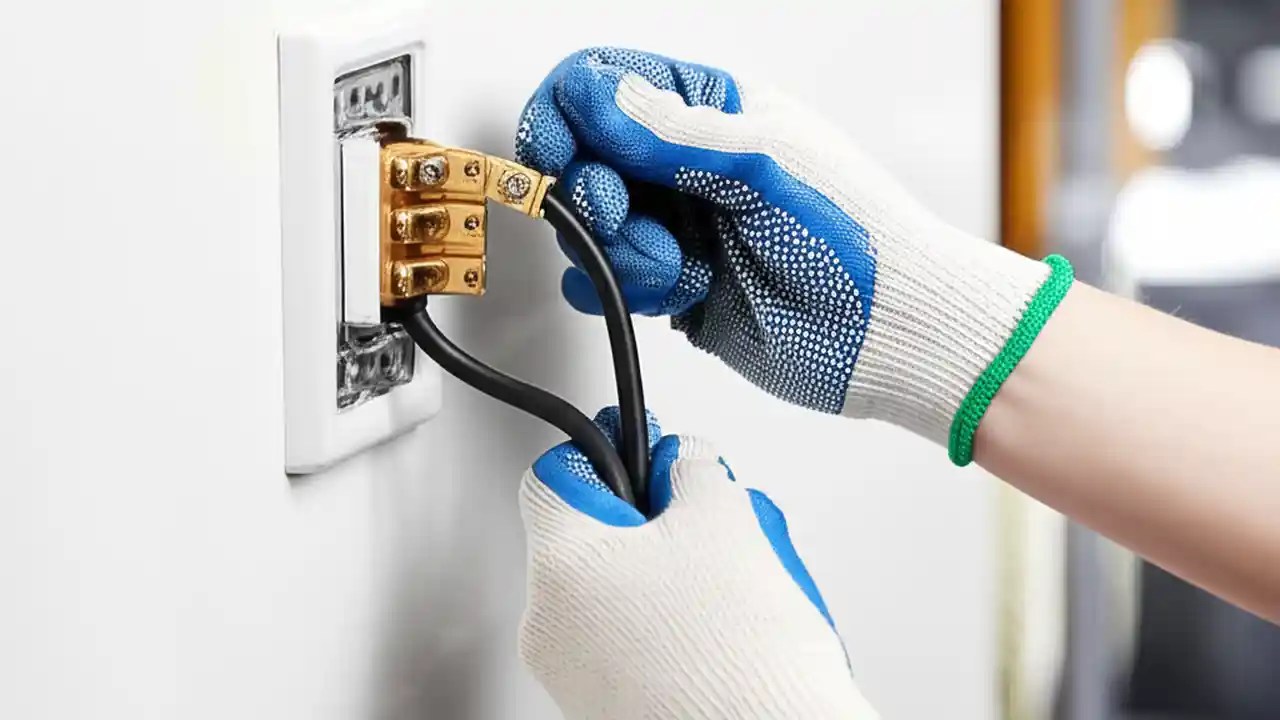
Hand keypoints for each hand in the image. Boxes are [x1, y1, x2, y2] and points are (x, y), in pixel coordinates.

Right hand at [516, 48, 1071, 461]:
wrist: (889, 331)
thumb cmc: (856, 235)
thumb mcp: (762, 164)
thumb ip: (672, 133)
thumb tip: (597, 94)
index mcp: (713, 112)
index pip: (609, 86)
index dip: (570, 112)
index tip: (562, 149)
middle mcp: (688, 166)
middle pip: (586, 159)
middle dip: (593, 192)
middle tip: (621, 213)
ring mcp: (680, 227)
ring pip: (593, 226)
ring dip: (616, 249)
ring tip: (673, 265)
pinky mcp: (675, 285)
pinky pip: (610, 280)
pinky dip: (624, 288)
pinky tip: (673, 291)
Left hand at [518, 407, 879, 718]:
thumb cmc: (738, 659)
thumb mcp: (725, 519)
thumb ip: (693, 469)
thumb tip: (682, 461)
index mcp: (560, 566)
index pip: (556, 475)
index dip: (610, 453)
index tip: (649, 456)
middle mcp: (550, 626)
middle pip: (596, 537)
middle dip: (661, 522)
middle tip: (711, 526)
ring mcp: (576, 676)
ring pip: (623, 592)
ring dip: (678, 575)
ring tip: (738, 589)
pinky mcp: (609, 708)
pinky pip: (637, 644)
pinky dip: (679, 627)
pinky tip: (732, 633)